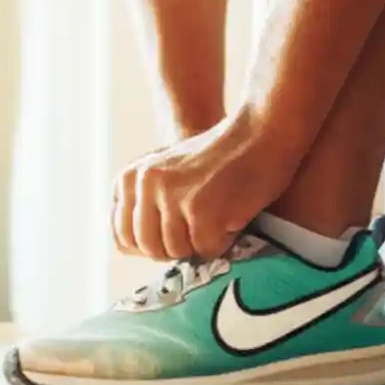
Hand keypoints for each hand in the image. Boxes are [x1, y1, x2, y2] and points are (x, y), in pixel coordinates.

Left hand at [112, 109, 289, 259]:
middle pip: (149, 248)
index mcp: (130, 177)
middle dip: (178, 248)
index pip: (123, 238)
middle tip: (202, 228)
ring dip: (203, 243)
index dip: (153, 245)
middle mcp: (144, 183)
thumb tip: (131, 249)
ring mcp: (170, 195)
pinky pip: (205, 249)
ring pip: (177, 252)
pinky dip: (223, 240)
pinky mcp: (198, 209)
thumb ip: (146, 203)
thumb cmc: (220, 159)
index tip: (177, 234)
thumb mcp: (167, 173)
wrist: (261, 132)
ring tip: (218, 215)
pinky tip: (232, 216)